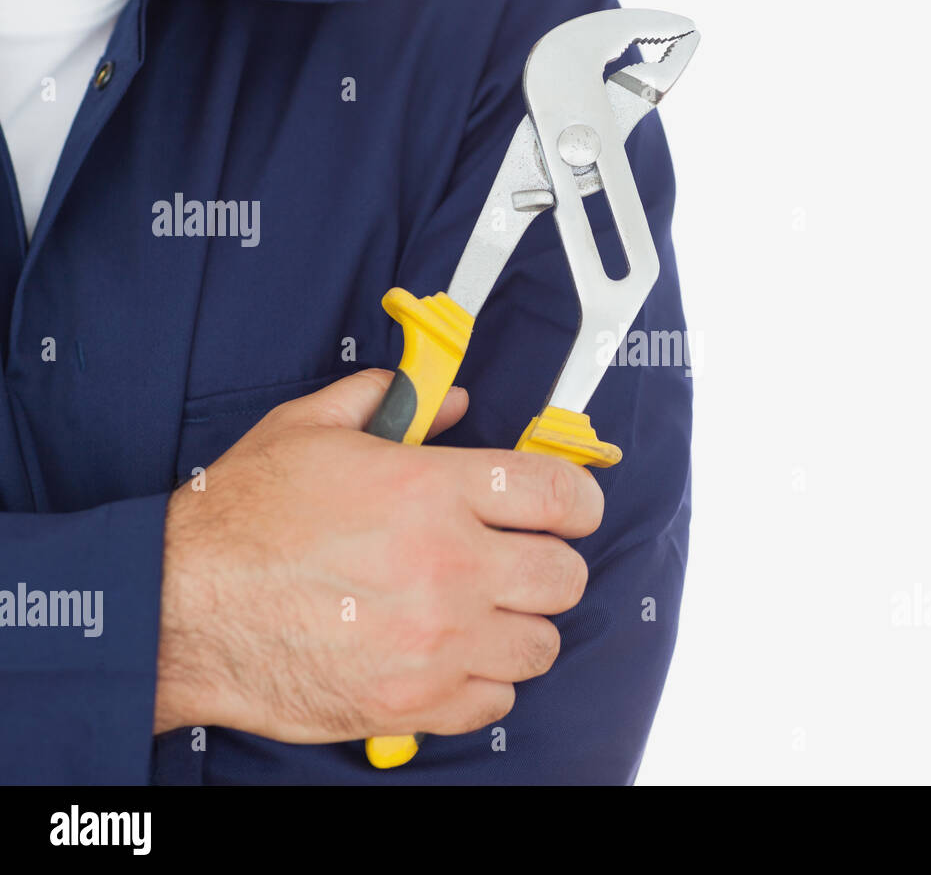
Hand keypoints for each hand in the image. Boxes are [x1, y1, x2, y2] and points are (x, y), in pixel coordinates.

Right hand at [154, 369, 601, 742]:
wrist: (179, 610)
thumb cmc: (240, 521)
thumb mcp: (308, 430)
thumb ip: (386, 402)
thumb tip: (448, 399)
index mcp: (430, 491)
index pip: (560, 494)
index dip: (580, 500)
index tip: (571, 509)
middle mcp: (447, 568)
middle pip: (567, 576)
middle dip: (551, 565)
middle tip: (521, 561)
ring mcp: (435, 642)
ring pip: (541, 645)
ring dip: (520, 627)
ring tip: (484, 613)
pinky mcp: (413, 702)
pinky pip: (496, 702)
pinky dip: (484, 684)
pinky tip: (451, 659)